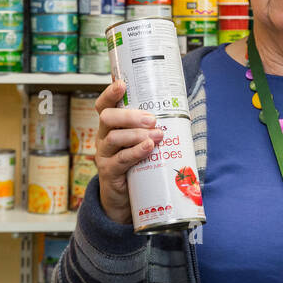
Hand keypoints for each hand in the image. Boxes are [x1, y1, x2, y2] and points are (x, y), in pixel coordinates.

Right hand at [93, 80, 162, 225]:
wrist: (124, 199)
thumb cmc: (136, 165)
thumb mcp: (140, 144)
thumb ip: (150, 129)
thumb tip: (179, 112)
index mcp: (110, 127)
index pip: (104, 105)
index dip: (110, 93)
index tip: (122, 84)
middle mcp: (103, 138)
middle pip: (108, 118)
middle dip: (130, 115)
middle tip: (152, 119)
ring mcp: (104, 155)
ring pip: (114, 137)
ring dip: (137, 134)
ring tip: (157, 135)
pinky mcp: (109, 172)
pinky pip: (120, 159)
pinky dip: (135, 152)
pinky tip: (147, 148)